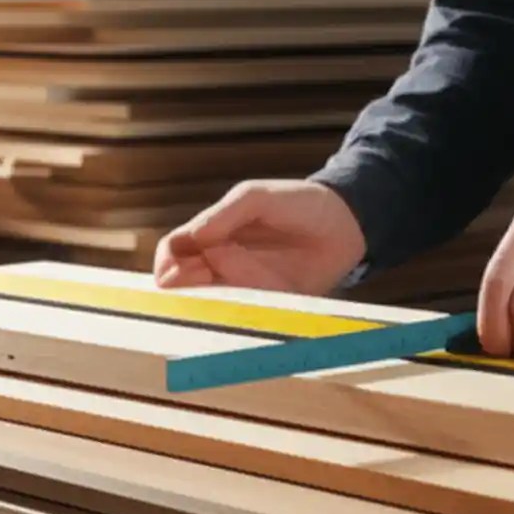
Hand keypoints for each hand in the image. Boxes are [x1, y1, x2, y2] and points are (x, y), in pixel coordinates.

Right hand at [153, 180, 365, 293]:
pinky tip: (270, 289)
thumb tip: (194, 238)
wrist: (347, 223)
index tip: (173, 271)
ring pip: (216, 303)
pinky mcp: (269, 305)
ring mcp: (244, 288)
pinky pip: (250, 315)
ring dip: (223, 296)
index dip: (166, 264)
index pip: (173, 253)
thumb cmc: (297, 203)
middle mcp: (221, 266)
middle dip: (189, 286)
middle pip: (186, 285)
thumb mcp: (256, 197)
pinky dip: (249, 309)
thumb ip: (224, 214)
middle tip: (207, 273)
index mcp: (210, 236)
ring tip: (254, 273)